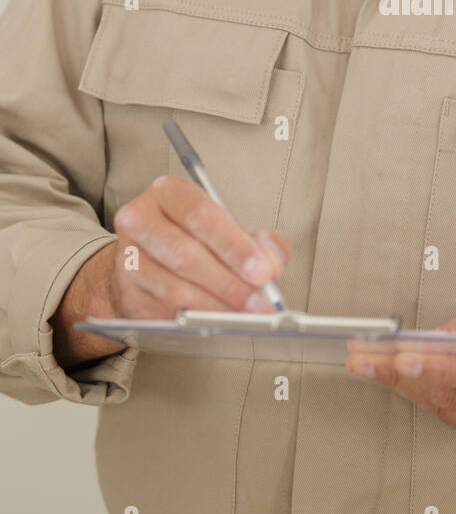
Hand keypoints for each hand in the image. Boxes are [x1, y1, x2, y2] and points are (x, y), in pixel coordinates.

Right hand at [108, 175, 290, 318]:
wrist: (147, 263)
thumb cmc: (196, 240)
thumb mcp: (232, 231)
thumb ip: (261, 243)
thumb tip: (271, 265)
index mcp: (169, 192)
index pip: (200, 214)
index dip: (233, 245)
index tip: (262, 272)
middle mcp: (140, 218)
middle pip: (185, 253)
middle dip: (229, 282)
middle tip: (260, 301)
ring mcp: (128, 255)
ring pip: (174, 286)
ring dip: (215, 305)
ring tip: (246, 315)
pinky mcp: (127, 290)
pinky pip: (164, 308)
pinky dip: (195, 317)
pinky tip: (218, 321)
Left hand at [345, 294, 455, 450]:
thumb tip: (437, 336)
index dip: (438, 367)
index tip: (399, 358)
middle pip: (453, 394)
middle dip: (401, 373)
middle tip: (361, 357)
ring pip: (445, 406)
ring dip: (403, 384)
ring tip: (368, 363)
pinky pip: (452, 414)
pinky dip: (424, 394)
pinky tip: (398, 378)